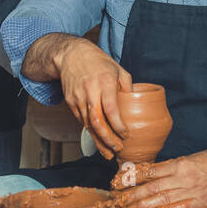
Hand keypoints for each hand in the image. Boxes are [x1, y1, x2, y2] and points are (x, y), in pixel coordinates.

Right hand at [53, 37, 131, 158]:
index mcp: (104, 82)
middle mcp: (90, 91)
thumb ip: (127, 86)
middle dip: (107, 139)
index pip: (111, 108)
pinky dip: (90, 132)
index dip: (118, 125)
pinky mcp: (71, 102)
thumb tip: (135, 102)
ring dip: (98, 141)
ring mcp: (78, 98)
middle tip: (118, 149)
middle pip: (97, 121)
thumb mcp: (117, 68)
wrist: (70, 54)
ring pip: (87, 125)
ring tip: (108, 153)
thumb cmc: (97, 61)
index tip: (126, 135)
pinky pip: (81, 120)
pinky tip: (98, 140)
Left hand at [119, 147, 206, 207]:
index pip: (151, 172)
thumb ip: (171, 168)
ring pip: (165, 198)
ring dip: (147, 205)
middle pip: (154, 186)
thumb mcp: (189, 160)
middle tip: (121, 200)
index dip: (134, 178)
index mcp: (179, 165)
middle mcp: (183, 177)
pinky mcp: (202, 202)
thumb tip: (151, 174)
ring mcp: (193, 190)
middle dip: (135, 194)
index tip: (121, 183)